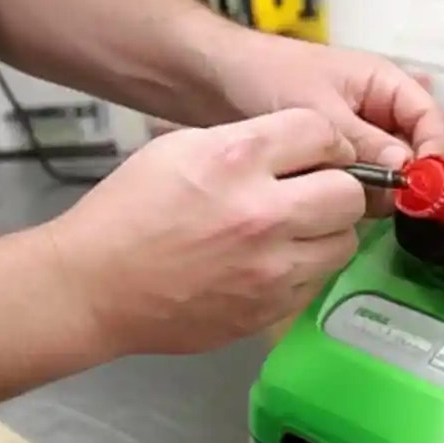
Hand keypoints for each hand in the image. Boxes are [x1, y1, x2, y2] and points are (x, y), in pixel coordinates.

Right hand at [45, 108, 364, 354]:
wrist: (94, 288)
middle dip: (336, 187)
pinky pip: (317, 280)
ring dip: (327, 231)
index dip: (324, 141)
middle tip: (313, 191)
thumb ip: (247, 143)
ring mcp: (272, 269)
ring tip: (294, 229)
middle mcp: (264, 214)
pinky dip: (305, 267)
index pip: (323, 133)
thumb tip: (302, 151)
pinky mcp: (272, 309)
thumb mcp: (179, 147)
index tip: (315, 152)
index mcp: (236, 161)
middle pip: (349, 193)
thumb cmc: (129, 211)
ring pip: (344, 242)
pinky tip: (272, 261)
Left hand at [219, 32, 443, 216]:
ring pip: (386, 170)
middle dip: (405, 177)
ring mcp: (356, 136)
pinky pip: (359, 179)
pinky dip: (356, 195)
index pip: (429, 118)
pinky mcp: (333, 159)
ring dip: (379, 191)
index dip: (433, 152)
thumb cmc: (269, 77)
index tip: (422, 187)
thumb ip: (365, 143)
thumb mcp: (320, 111)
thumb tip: (405, 173)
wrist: (213, 79)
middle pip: (413, 149)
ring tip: (358, 208)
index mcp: (383, 84)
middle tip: (389, 207)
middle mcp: (376, 110)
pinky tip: (341, 209)